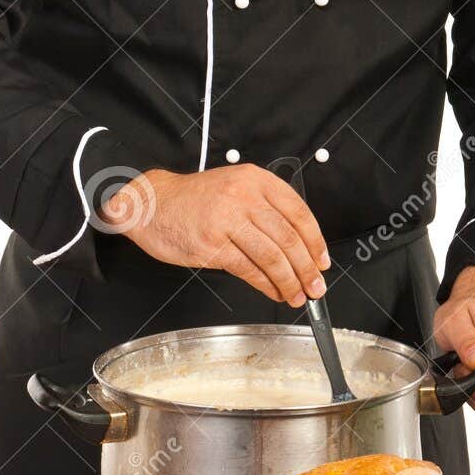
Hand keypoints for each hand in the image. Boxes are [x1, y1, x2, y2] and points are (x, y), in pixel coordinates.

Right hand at [99, 165, 330, 307]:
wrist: (151, 204)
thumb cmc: (194, 200)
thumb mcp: (235, 188)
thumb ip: (264, 209)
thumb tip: (299, 247)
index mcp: (255, 179)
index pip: (298, 212)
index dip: (316, 241)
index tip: (322, 261)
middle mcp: (243, 196)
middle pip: (289, 238)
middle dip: (307, 268)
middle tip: (316, 286)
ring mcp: (227, 220)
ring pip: (272, 257)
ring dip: (290, 282)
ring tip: (298, 295)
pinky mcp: (212, 245)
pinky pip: (249, 270)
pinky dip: (266, 285)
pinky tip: (274, 292)